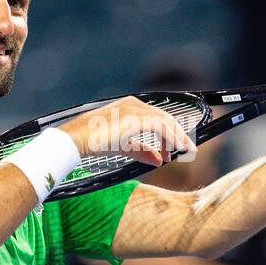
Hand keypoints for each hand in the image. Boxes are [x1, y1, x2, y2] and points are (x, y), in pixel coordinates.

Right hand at [61, 96, 197, 167]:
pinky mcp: (134, 117)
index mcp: (130, 107)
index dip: (168, 135)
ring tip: (186, 150)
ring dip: (177, 136)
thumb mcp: (123, 147)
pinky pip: (160, 126)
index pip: (157, 118)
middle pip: (165, 118)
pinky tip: (177, 149)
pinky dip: (171, 137)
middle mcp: (134, 104)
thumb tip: (160, 160)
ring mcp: (134, 109)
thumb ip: (142, 152)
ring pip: (165, 121)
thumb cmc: (95, 142)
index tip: (172, 152)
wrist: (77, 139)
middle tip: (188, 149)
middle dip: (178, 134)